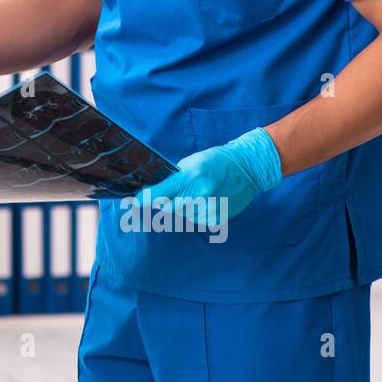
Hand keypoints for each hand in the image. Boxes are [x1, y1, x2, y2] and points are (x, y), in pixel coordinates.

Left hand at [131, 127, 283, 227]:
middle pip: (167, 208)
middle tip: (165, 195)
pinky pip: (196, 220)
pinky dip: (195, 213)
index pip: (158, 194)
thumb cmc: (216, 160)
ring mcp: (209, 209)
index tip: (133, 202)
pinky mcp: (217, 219)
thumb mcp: (191, 162)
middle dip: (162, 202)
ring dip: (181, 207)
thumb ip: (174, 178)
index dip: (143, 200)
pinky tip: (205, 201)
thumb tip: (155, 191)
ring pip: (181, 216)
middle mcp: (198, 196)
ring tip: (194, 193)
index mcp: (189, 177)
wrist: (248, 169)